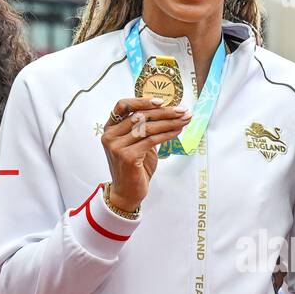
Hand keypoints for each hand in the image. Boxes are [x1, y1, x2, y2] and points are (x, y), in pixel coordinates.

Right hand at [101, 97, 191, 212]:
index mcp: (110, 128)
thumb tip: (166, 111)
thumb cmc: (134, 168)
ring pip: (148, 127)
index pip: (122, 105)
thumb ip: (144, 128)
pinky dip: (167, 134)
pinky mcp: (127, 156)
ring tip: (184, 120)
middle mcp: (110, 135)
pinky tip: (177, 132)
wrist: (127, 192)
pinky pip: (152, 140)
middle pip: (140, 115)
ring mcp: (117, 146)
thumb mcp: (138, 144)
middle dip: (165, 112)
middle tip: (182, 110)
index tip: (161, 100)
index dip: (142, 100)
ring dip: (170, 122)